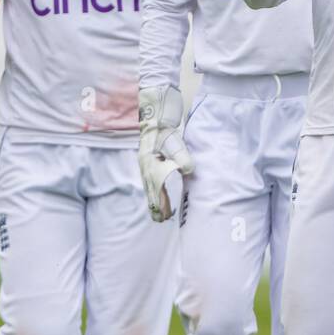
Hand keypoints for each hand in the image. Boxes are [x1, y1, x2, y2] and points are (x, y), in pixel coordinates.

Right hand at [137, 85, 193, 221]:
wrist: (154, 114)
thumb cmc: (165, 128)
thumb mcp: (174, 141)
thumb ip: (181, 156)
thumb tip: (188, 170)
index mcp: (150, 164)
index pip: (156, 188)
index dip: (160, 202)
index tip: (164, 215)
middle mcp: (146, 166)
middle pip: (150, 190)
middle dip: (155, 205)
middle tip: (160, 220)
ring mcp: (145, 163)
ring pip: (148, 186)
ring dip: (153, 199)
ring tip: (157, 213)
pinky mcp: (148, 160)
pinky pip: (149, 179)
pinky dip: (152, 190)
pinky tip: (155, 194)